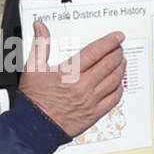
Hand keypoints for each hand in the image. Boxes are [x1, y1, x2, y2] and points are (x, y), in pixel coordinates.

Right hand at [19, 21, 125, 137]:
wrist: (35, 127)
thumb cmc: (34, 100)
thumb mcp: (33, 68)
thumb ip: (40, 45)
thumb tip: (40, 26)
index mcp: (69, 74)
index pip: (96, 52)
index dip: (110, 42)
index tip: (117, 37)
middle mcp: (82, 86)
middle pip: (108, 64)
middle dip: (117, 52)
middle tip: (119, 47)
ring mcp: (91, 101)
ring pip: (114, 80)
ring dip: (120, 68)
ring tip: (121, 61)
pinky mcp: (95, 114)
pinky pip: (114, 99)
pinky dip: (119, 88)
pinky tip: (118, 83)